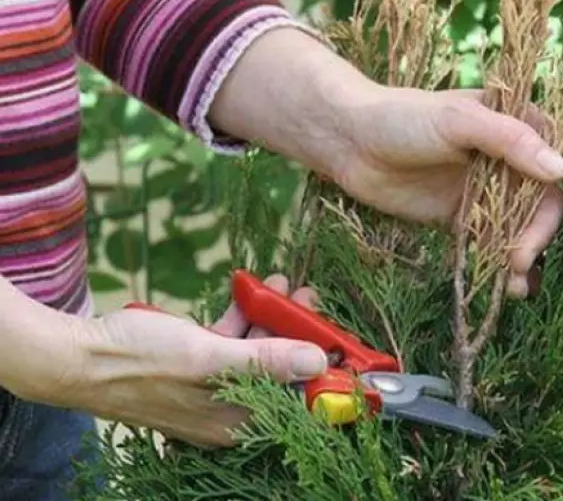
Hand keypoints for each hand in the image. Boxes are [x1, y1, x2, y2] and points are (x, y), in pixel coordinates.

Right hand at [28, 274, 324, 447]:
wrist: (78, 355)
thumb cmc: (139, 361)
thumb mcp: (208, 359)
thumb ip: (265, 361)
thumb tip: (317, 362)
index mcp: (237, 422)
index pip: (298, 405)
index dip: (325, 374)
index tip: (342, 342)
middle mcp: (230, 410)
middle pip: (282, 373)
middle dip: (299, 334)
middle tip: (310, 300)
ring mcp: (214, 387)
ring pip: (259, 353)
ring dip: (272, 318)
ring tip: (283, 284)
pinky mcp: (198, 366)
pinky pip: (233, 343)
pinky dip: (243, 318)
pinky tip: (250, 291)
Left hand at [209, 28, 562, 296]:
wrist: (348, 142)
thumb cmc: (402, 118)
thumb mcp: (459, 121)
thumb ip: (511, 142)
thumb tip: (562, 171)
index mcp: (513, 123)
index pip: (562, 148)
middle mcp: (505, 158)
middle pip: (543, 198)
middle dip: (541, 231)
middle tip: (521, 257)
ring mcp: (484, 190)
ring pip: (520, 226)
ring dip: (526, 255)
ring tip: (516, 285)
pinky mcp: (461, 217)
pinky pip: (491, 242)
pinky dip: (501, 264)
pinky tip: (504, 285)